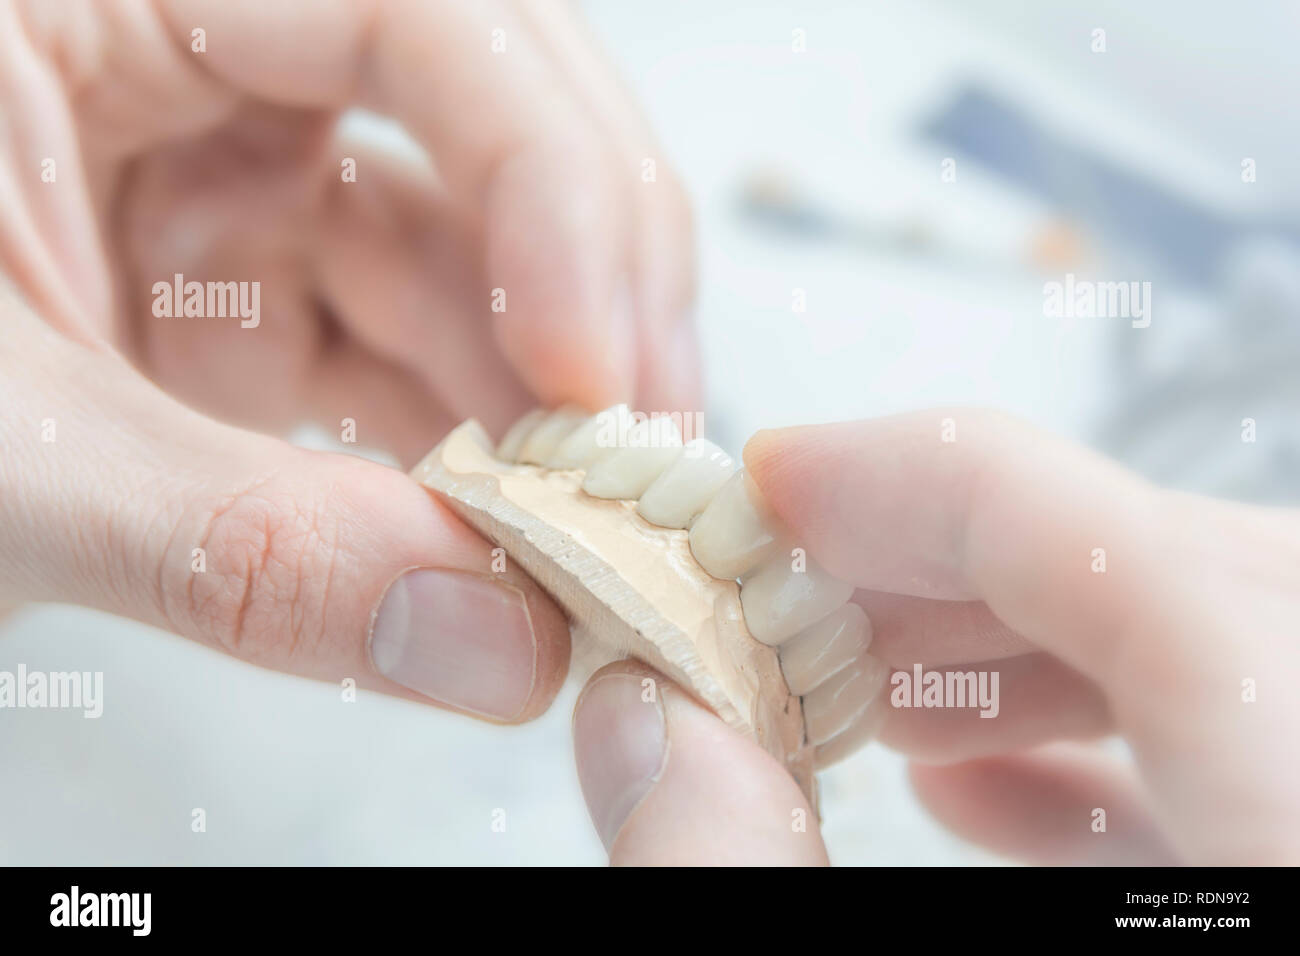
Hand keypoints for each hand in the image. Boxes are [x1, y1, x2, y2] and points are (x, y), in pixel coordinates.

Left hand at [0, 0, 697, 720]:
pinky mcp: (247, 301)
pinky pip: (404, 350)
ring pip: (464, 258)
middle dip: (590, 283)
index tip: (596, 364)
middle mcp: (196, 62)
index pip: (411, 4)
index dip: (541, 173)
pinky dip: (471, 447)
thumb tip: (489, 638)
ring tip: (592, 528)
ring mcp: (235, 185)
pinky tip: (508, 533)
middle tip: (646, 449)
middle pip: (489, 117)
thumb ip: (242, 548)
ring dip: (542, 397)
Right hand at [572, 411, 1298, 863]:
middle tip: (803, 574)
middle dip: (978, 546)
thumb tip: (641, 726)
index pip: (1145, 564)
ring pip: (1240, 649)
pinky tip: (973, 772)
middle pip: (1211, 577)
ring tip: (866, 671)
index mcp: (1291, 844)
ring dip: (1039, 632)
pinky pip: (1266, 759)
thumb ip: (739, 874)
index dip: (934, 480)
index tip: (776, 481)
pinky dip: (1114, 734)